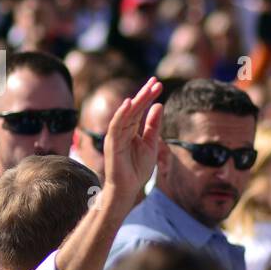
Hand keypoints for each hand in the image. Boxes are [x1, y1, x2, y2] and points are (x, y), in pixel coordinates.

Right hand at [102, 77, 162, 206]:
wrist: (128, 188)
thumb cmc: (137, 169)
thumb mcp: (151, 144)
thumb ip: (153, 125)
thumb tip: (158, 105)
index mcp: (131, 129)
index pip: (140, 109)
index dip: (148, 96)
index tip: (158, 83)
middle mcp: (122, 129)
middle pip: (134, 108)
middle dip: (145, 94)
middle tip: (156, 81)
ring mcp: (116, 135)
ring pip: (127, 114)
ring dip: (137, 101)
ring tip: (148, 89)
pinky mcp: (112, 143)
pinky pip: (116, 125)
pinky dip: (122, 114)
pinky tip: (129, 103)